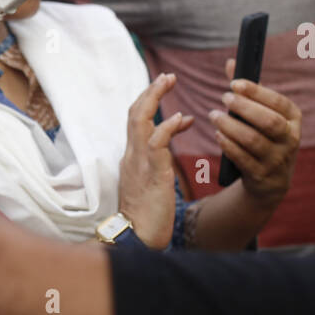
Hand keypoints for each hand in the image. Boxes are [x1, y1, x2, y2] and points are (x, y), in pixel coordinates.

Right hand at [118, 73, 194, 247]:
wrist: (138, 239)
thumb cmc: (146, 216)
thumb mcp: (151, 182)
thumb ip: (157, 161)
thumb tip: (167, 144)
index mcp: (131, 158)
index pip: (135, 121)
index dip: (147, 101)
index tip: (163, 87)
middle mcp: (131, 156)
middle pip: (134, 113)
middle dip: (150, 91)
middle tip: (167, 76)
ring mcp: (139, 163)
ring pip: (140, 120)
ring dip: (154, 97)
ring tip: (169, 80)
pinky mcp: (152, 173)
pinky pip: (156, 142)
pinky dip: (168, 126)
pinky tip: (182, 119)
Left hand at [208, 58, 300, 208]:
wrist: (271, 181)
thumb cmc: (264, 138)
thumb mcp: (263, 115)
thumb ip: (247, 91)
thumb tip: (230, 63)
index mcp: (294, 119)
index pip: (278, 102)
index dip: (256, 92)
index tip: (234, 83)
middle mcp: (290, 139)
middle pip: (268, 121)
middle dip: (244, 108)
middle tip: (223, 98)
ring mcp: (277, 159)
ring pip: (253, 140)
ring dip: (231, 126)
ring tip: (214, 116)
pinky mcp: (262, 175)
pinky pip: (243, 159)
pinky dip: (228, 145)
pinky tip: (218, 135)